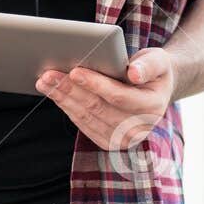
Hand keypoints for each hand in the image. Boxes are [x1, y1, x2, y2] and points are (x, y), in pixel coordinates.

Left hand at [35, 47, 174, 149]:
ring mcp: (123, 140)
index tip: (75, 71)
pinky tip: (54, 93)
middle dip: (70, 90)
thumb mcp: (158, 61)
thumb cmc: (153, 72)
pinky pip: (83, 124)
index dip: (96, 84)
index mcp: (153, 107)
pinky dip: (67, 107)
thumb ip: (149, 65)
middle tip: (48, 74)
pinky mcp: (108, 142)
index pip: (119, 96)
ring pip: (86, 117)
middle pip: (97, 108)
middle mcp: (139, 128)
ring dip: (63, 98)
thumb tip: (134, 73)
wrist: (155, 92)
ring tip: (45, 81)